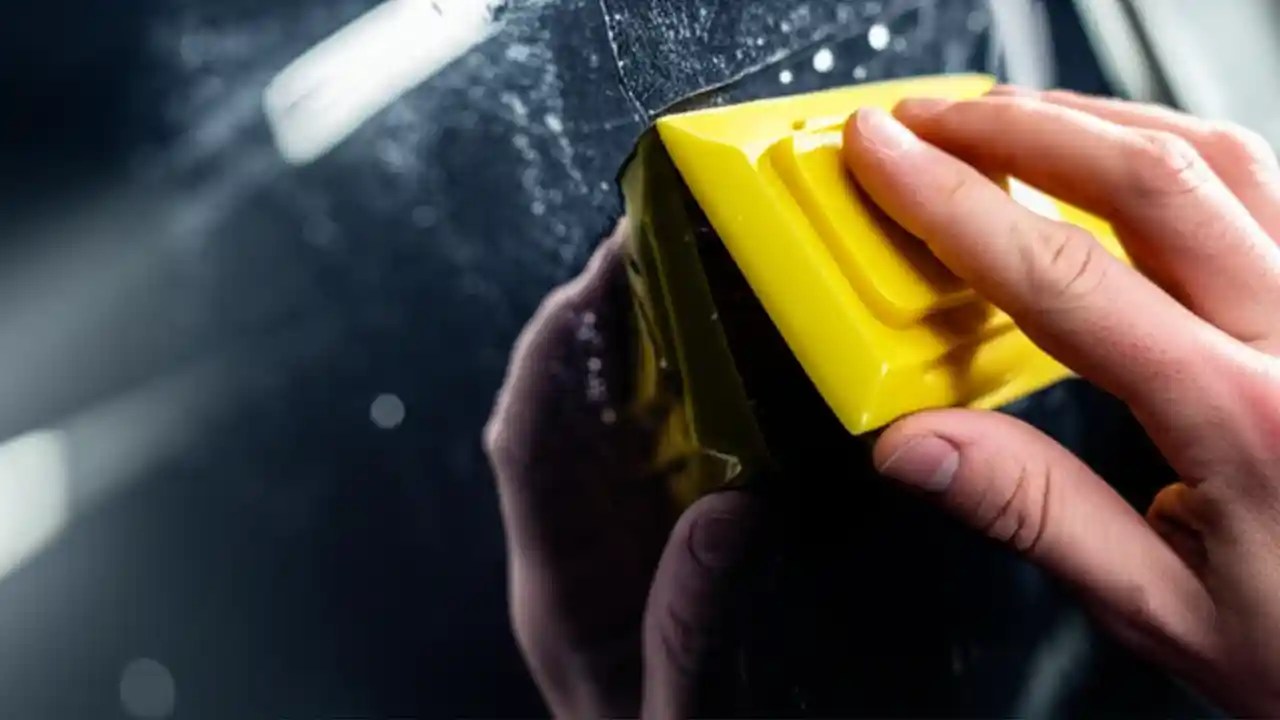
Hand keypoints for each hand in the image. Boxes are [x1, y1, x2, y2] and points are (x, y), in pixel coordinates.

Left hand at [484, 222, 758, 717]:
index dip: (548, 358)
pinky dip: (682, 400)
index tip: (583, 285)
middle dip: (593, 324)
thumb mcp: (663, 712)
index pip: (526, 446)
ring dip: (637, 348)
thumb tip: (733, 507)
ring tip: (684, 273)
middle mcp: (571, 546)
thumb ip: (686, 623)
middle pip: (564, 412)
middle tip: (647, 242)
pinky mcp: (655, 545)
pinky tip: (724, 361)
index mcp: (552, 585)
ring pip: (609, 423)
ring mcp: (611, 542)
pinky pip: (658, 457)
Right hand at [843, 88, 1279, 714]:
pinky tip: (1117, 160)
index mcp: (1240, 416)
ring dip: (1096, 119)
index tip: (885, 155)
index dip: (953, 201)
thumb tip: (917, 445)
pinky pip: (1260, 182)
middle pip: (1149, 176)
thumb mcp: (1162, 607)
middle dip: (1018, 127)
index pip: (1064, 274)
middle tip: (931, 119)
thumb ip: (1034, 512)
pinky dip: (1168, 149)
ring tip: (1008, 121)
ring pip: (1217, 154)